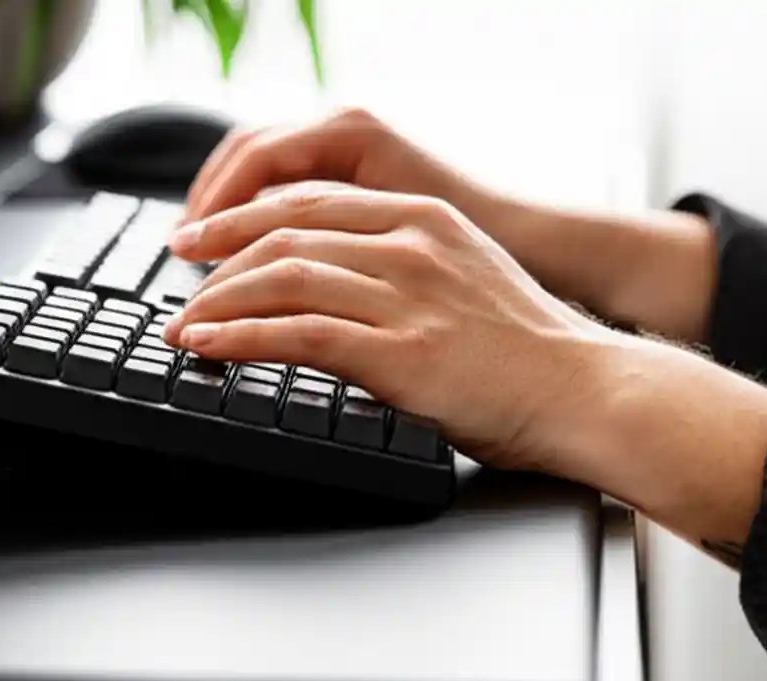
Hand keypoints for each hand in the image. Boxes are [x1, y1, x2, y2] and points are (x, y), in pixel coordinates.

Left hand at [162, 185, 766, 558]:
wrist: (588, 392)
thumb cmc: (526, 349)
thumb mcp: (462, 276)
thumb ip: (397, 265)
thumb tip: (330, 280)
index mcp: (422, 218)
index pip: (308, 203)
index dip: (242, 218)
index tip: (203, 238)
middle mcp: (410, 244)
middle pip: (284, 234)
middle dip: (217, 257)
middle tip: (178, 280)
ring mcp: (406, 296)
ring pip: (283, 279)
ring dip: (218, 302)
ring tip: (182, 325)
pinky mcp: (401, 353)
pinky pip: (299, 334)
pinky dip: (241, 338)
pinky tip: (210, 347)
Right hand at [182, 107, 471, 224]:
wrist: (538, 244)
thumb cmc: (477, 241)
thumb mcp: (391, 232)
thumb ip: (320, 230)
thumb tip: (259, 253)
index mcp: (352, 132)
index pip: (254, 157)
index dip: (214, 205)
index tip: (188, 249)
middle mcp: (348, 126)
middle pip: (248, 152)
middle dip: (210, 201)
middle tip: (183, 251)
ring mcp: (350, 142)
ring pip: (263, 165)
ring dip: (228, 205)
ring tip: (205, 251)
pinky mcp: (355, 166)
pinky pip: (287, 180)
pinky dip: (257, 210)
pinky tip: (247, 249)